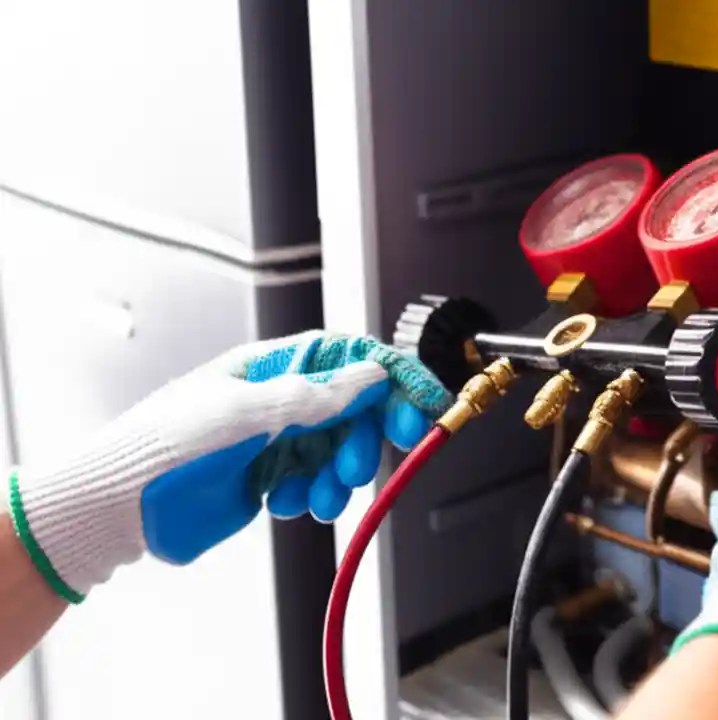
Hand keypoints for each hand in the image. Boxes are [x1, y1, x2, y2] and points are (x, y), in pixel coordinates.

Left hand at [6, 331, 449, 603]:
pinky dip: (311, 497)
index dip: (392, 380)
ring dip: (339, 476)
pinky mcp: (268, 477)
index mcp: (274, 366)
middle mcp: (280, 398)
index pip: (351, 361)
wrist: (119, 504)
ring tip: (318, 497)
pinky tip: (286, 503)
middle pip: (354, 410)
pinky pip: (313, 483)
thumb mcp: (245, 412)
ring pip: (338, 451)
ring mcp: (275, 439)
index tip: (421, 405)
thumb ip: (314, 396)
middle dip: (365, 440)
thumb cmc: (164, 443)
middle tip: (359, 465)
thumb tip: (370, 377)